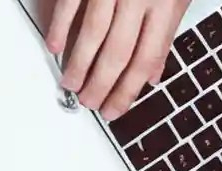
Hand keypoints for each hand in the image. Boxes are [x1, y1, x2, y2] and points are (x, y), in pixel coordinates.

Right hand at [46, 0, 191, 118]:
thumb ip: (166, 31)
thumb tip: (153, 73)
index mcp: (166, 2)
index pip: (147, 57)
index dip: (128, 90)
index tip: (114, 109)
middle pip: (118, 51)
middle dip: (100, 85)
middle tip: (89, 102)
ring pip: (93, 34)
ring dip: (78, 65)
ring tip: (71, 84)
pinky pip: (69, 4)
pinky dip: (60, 28)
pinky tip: (55, 47)